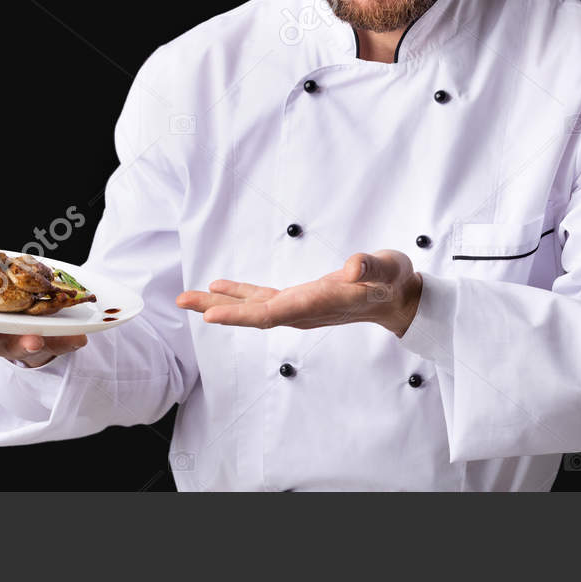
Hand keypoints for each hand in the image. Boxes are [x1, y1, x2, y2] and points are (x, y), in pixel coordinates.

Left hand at [175, 249, 421, 337]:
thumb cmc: (392, 281)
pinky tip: (219, 288)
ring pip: (253, 308)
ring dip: (220, 304)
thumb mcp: (388, 268)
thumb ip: (372, 266)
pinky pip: (262, 300)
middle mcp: (304, 310)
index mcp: (321, 302)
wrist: (398, 300)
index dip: (242, 314)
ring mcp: (299, 307)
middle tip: (183, 301)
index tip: (212, 316)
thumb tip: (353, 265)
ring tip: (188, 298)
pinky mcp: (299, 299)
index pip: (275, 312)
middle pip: (254, 314)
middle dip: (218, 310)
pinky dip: (239, 294)